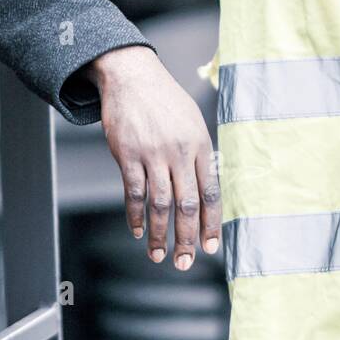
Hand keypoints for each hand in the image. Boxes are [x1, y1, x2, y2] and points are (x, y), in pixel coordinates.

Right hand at [86, 45, 220, 269]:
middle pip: (187, 204)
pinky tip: (139, 231)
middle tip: (185, 262)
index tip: (211, 246)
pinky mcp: (128, 155)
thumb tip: (205, 192)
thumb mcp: (192, 122)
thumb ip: (199, 155)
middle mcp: (179, 151)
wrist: (133, 77)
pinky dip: (136, 216)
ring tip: (159, 255)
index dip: (211, 223)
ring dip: (160, 234)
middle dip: (187, 239)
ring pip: (160, 204)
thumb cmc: (165, 101)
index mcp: (200, 144)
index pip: (210, 191)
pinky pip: (134, 192)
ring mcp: (153, 153)